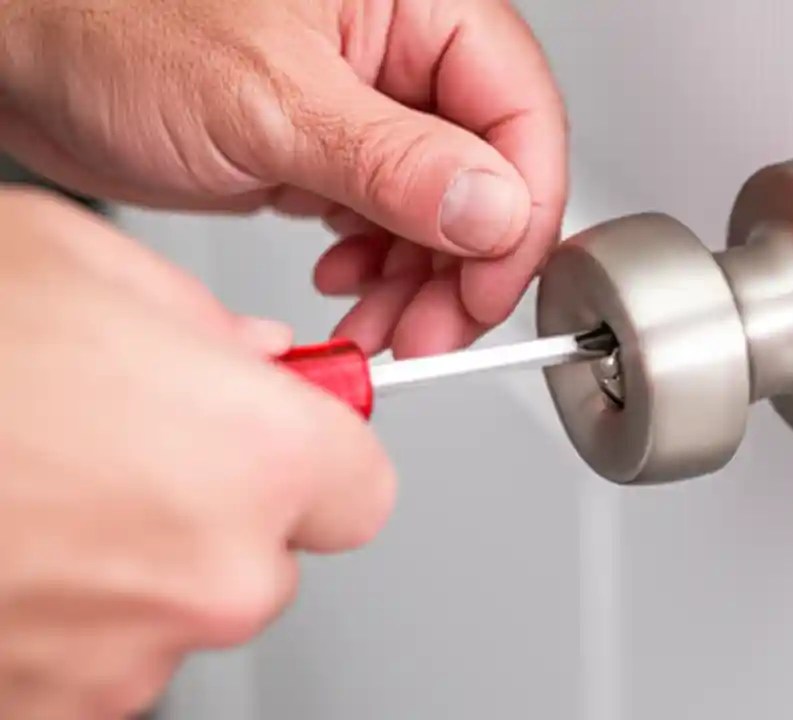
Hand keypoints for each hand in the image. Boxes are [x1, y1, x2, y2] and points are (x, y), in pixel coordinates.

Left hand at [0, 0, 567, 356]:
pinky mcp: (337, 151)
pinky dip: (380, 272)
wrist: (32, 51)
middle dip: (465, 267)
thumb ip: (394, 160)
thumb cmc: (116, 23)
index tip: (484, 291)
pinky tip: (347, 286)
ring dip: (420, 284)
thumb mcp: (267, 99)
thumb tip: (494, 210)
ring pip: (448, 211)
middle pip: (494, 173)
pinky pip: (394, 224)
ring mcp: (374, 106)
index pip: (521, 114)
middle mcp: (405, 53)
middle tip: (429, 331)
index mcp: (418, 4)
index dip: (519, 215)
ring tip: (374, 323)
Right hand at [0, 188, 395, 718]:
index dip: (314, 456)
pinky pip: (94, 660)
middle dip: (216, 507)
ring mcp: (125, 663)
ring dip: (130, 564)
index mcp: (254, 458)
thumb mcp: (80, 263)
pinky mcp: (49, 712)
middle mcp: (212, 578)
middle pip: (270, 556)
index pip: (360, 488)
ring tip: (32, 490)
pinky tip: (6, 544)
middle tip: (118, 449)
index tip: (278, 436)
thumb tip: (251, 361)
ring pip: (177, 610)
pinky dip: (60, 617)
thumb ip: (199, 324)